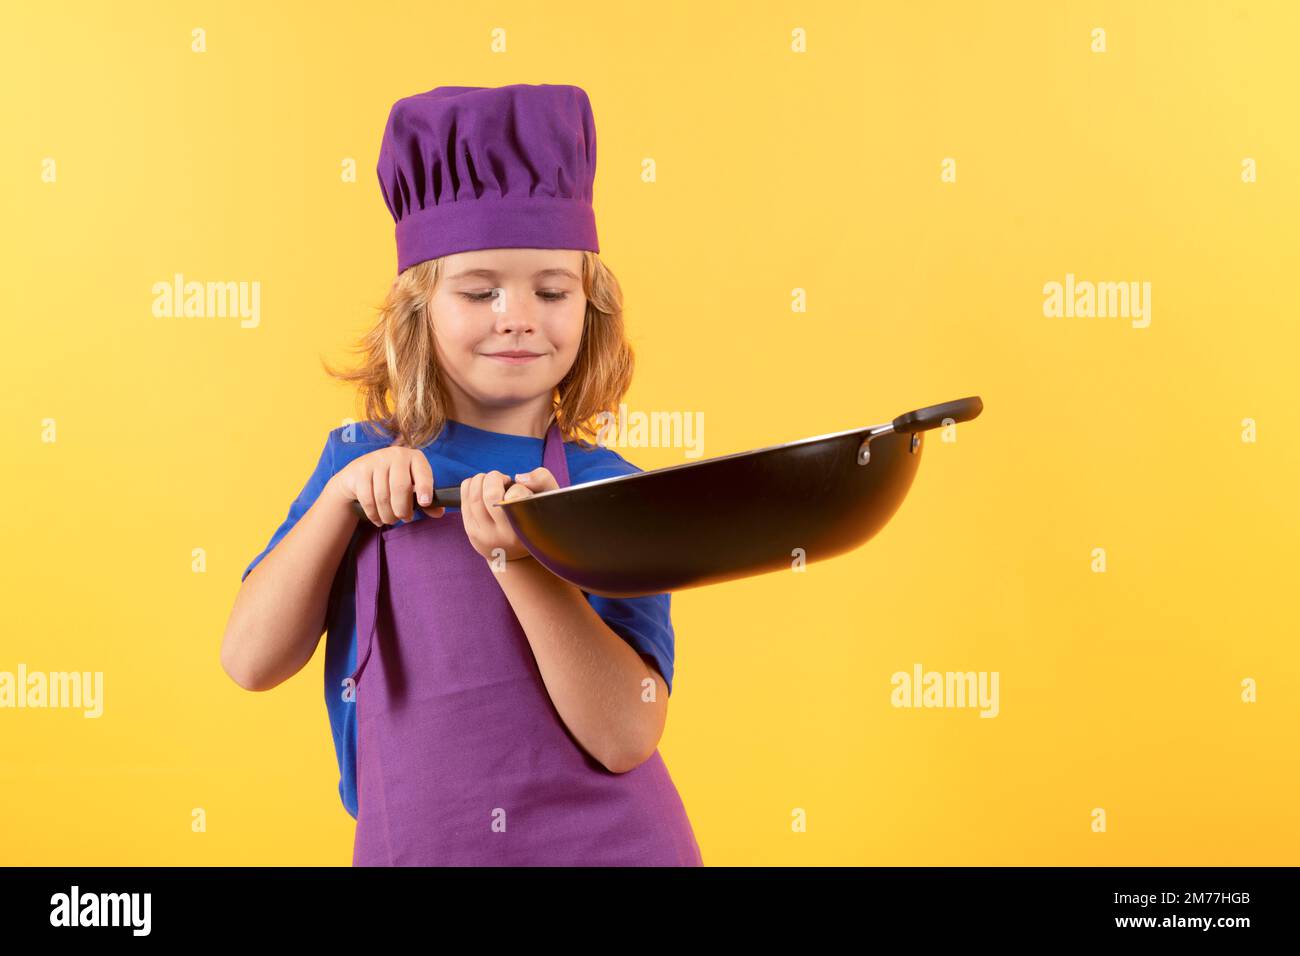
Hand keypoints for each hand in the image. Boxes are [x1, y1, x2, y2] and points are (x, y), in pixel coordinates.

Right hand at [325, 446, 445, 526]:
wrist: (360, 472)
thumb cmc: (394, 480)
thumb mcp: (412, 486)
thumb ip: (426, 500)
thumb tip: (439, 512)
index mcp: (415, 457)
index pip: (422, 472)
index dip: (424, 488)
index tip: (425, 503)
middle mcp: (396, 455)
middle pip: (400, 487)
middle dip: (403, 509)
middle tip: (405, 518)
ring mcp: (376, 461)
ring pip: (383, 496)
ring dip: (388, 514)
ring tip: (391, 519)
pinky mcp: (360, 471)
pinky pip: (368, 499)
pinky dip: (374, 514)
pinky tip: (378, 518)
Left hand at [461, 467, 559, 562]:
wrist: (515, 552)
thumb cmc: (533, 518)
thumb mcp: (548, 499)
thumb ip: (542, 479)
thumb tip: (519, 477)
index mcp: (528, 526)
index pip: (518, 496)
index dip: (518, 486)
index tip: (519, 488)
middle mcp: (506, 534)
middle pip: (491, 494)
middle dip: (494, 477)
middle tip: (502, 479)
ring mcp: (486, 535)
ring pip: (474, 495)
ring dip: (481, 480)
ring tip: (491, 482)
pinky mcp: (471, 532)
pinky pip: (464, 500)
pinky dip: (470, 485)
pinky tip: (479, 486)